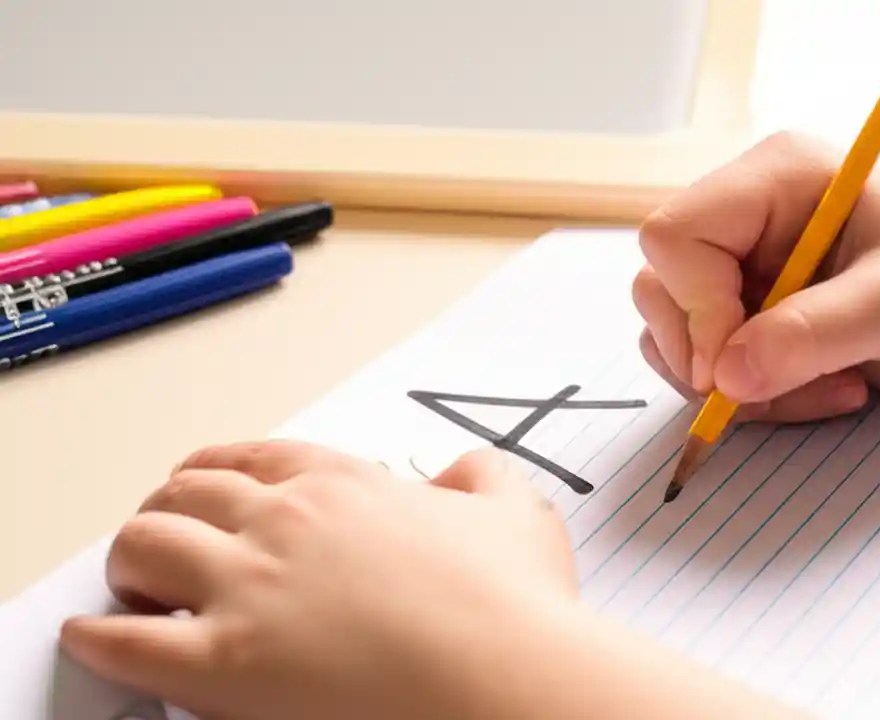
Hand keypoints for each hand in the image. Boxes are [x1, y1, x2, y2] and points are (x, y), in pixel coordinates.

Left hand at [60, 441, 577, 719]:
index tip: (205, 486)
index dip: (217, 472)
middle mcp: (286, 518)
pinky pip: (127, 640)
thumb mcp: (517, 510)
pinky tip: (97, 636)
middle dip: (168, 512)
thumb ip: (482, 475)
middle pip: (186, 494)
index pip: (253, 458)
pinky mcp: (225, 660)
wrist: (505, 673)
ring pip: (145, 545)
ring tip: (134, 584)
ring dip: (130, 560)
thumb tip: (459, 471)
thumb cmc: (515, 604)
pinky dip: (100, 635)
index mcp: (346, 483)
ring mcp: (250, 584)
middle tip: (167, 537)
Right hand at [633, 132, 879, 421]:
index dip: (695, 306)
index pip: (676, 234)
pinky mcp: (770, 323)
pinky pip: (719, 371)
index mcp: (779, 179)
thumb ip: (811, 334)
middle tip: (775, 387)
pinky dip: (760, 399)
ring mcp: (758, 274)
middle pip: (663, 289)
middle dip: (711, 353)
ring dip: (741, 386)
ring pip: (683, 338)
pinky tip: (834, 391)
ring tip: (826, 388)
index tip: (738, 364)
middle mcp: (755, 221)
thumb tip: (725, 377)